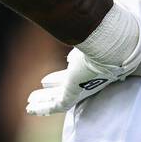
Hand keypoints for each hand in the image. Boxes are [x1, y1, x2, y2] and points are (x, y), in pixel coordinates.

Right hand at [25, 3, 140, 115]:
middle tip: (40, 87)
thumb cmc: (104, 36)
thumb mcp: (86, 33)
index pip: (71, 72)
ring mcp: (79, 88)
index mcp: (88, 65)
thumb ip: (79, 36)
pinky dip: (42, 108)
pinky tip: (30, 108)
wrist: (111, 45)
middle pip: (64, 85)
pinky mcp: (72, 95)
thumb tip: (70, 41)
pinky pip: (55, 106)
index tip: (46, 78)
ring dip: (43, 101)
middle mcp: (84, 77)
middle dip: (51, 88)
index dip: (58, 76)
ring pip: (57, 99)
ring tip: (29, 103)